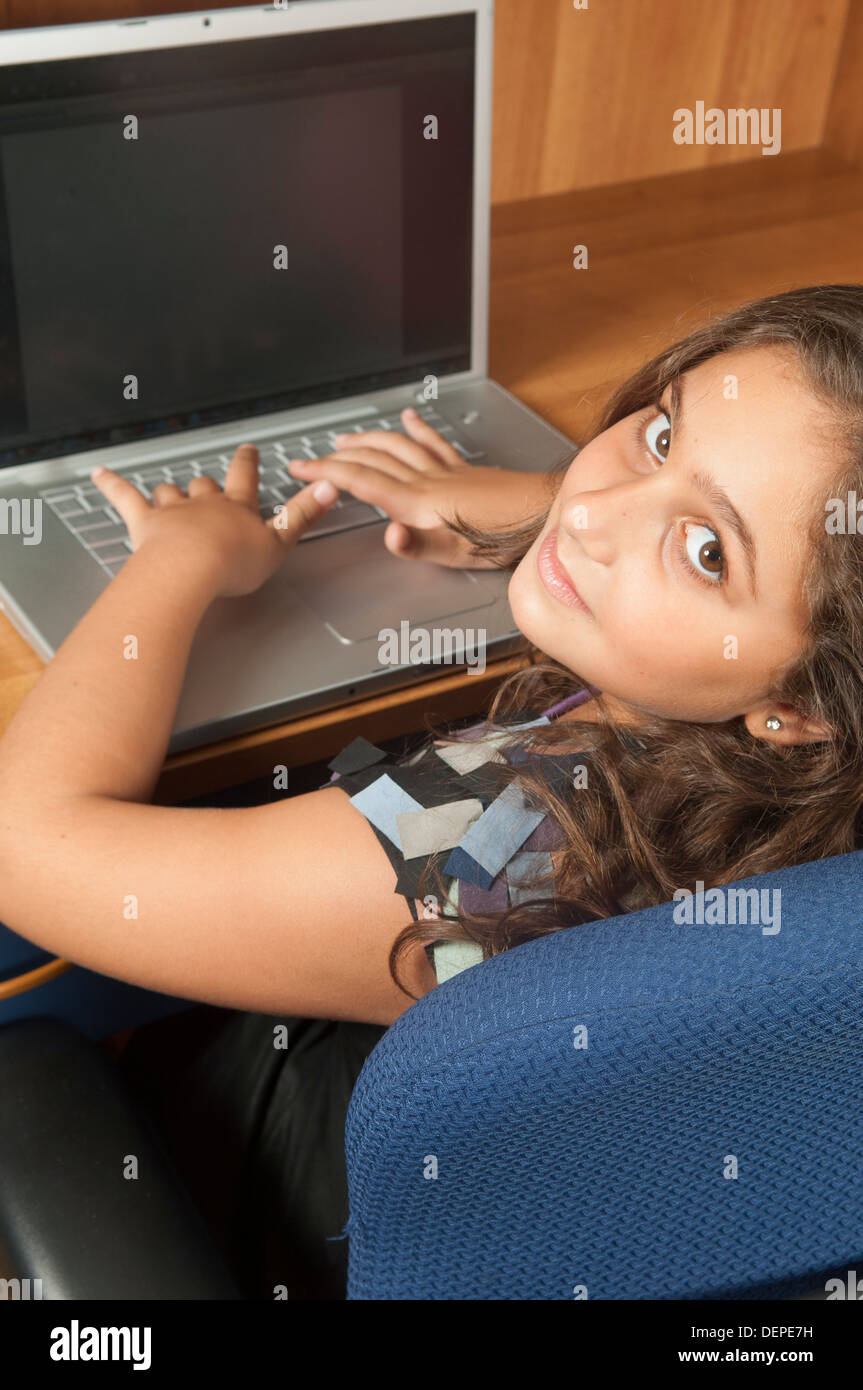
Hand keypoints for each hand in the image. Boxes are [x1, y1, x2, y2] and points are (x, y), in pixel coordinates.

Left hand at [91, 444, 337, 597]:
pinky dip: (111, 484)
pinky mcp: (144, 522)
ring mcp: (172, 511)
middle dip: (206, 487)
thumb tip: (331, 486)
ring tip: (168, 494)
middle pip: (205, 487)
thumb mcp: (279, 543)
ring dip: (170, 494)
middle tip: (209, 487)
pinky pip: (125, 497)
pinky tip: (98, 474)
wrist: (190, 569)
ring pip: (171, 493)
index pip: (244, 479)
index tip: (248, 450)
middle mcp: (204, 504)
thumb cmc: (233, 563)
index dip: (247, 464)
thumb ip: (303, 515)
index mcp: (237, 509)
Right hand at [285, 408, 548, 568]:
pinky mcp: (463, 470)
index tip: (297, 468)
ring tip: (346, 439)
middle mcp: (425, 481)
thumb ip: (417, 545)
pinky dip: (416, 429)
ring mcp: (444, 472)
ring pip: (396, 447)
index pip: (358, 481)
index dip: (324, 473)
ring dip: (367, 441)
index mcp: (415, 502)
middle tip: (309, 457)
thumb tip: (388, 535)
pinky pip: (434, 443)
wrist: (541, 515)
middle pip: (370, 460)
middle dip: (335, 457)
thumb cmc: (501, 539)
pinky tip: (410, 418)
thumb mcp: (455, 553)